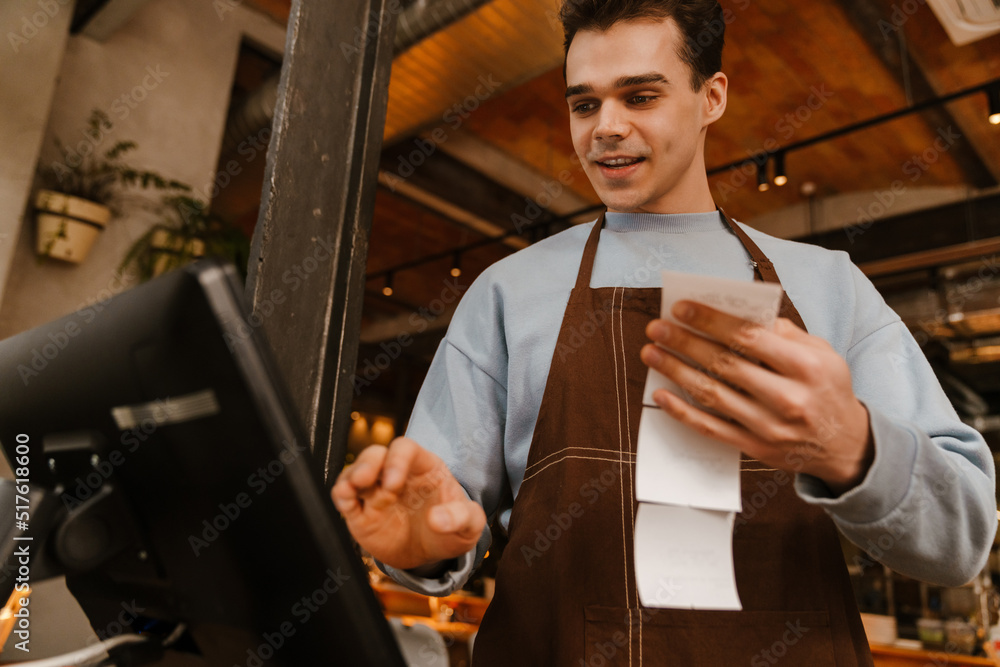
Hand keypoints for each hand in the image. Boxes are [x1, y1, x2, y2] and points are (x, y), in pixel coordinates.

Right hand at [331, 437, 485, 569]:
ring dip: (351, 476)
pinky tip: (346, 499)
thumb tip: (437, 520)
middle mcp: (396, 474)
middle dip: (369, 463)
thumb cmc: (450, 530)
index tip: (393, 483)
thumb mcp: (469, 525)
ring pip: (355, 471)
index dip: (397, 460)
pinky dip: (340, 493)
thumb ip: (461, 518)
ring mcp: (375, 492)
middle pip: (375, 454)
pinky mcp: (360, 512)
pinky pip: (342, 496)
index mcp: (424, 468)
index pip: (406, 449)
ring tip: (354, 488)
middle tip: (368, 481)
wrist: (430, 555)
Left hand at [640, 301, 873, 494]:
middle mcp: (787, 397)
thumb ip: (785, 332)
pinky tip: (660, 395)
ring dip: (675, 371)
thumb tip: (742, 312)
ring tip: (650, 353)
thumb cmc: (827, 390)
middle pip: (724, 364)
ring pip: (712, 394)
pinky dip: (682, 412)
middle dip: (684, 342)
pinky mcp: (755, 448)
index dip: (710, 321)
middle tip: (656, 328)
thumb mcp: (822, 354)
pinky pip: (710, 428)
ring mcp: (769, 426)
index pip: (748, 337)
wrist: (846, 446)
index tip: (681, 308)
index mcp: (805, 366)